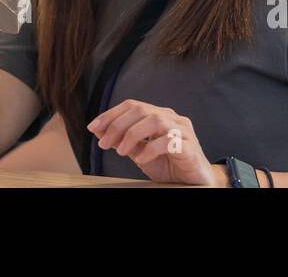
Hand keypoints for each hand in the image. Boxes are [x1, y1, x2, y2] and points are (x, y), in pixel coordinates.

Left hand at [88, 99, 220, 185]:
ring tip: (121, 151)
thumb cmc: (169, 165)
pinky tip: (141, 159)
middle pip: (142, 110)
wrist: (194, 183)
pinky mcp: (190, 147)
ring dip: (132, 135)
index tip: (93, 127)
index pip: (133, 105)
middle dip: (117, 125)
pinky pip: (169, 141)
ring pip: (155, 120)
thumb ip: (124, 141)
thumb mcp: (140, 153)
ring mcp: (183, 131)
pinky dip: (151, 148)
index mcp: (160, 116)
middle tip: (103, 142)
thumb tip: (101, 132)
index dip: (111, 114)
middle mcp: (172, 119)